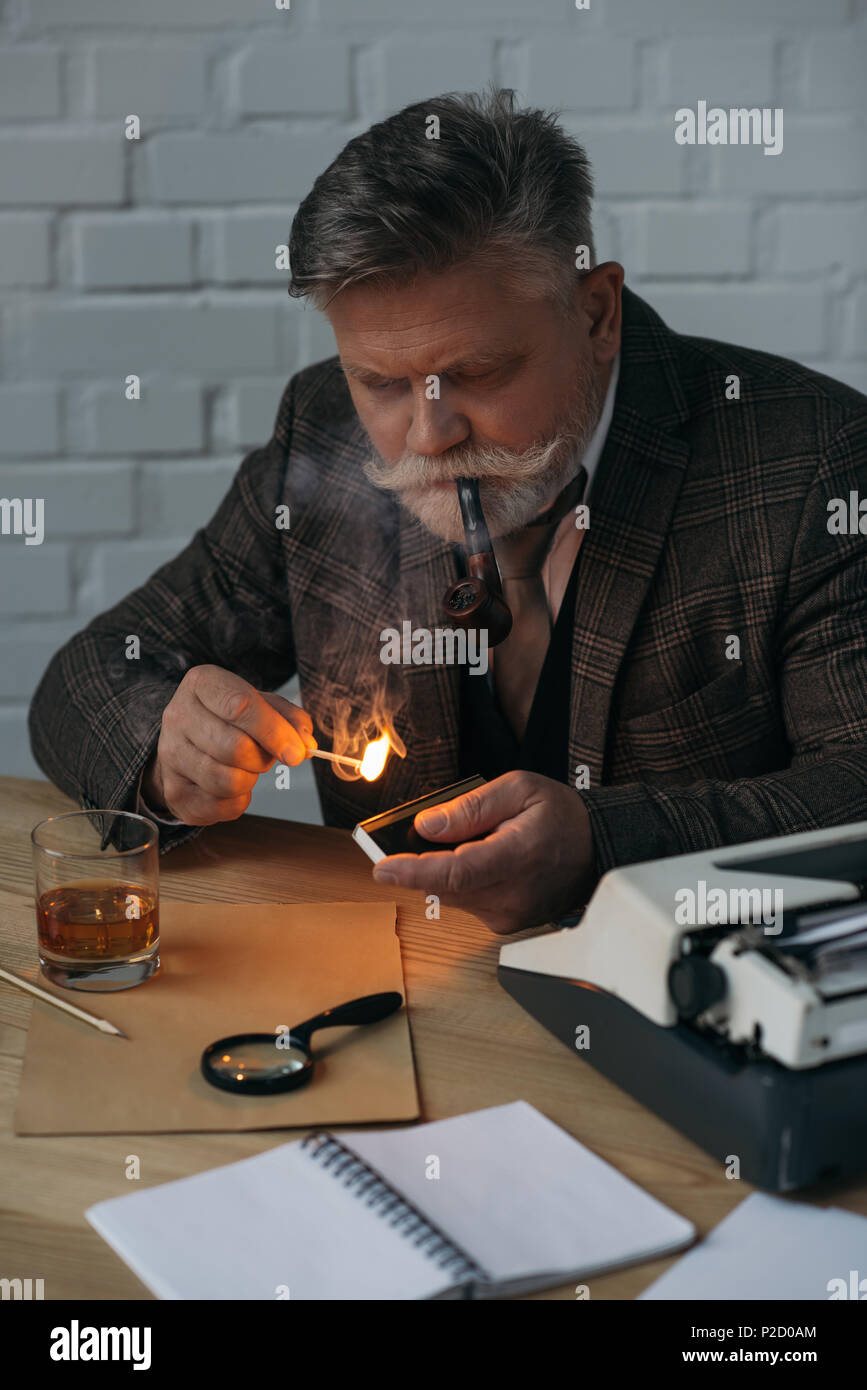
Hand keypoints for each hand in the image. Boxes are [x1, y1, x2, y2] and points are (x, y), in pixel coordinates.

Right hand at [141, 665, 315, 825]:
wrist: (188, 744)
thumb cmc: (230, 720)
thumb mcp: (264, 705)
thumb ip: (290, 719)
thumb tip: (305, 745)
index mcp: (202, 684)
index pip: (240, 706)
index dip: (274, 732)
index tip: (296, 752)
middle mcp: (178, 715)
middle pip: (235, 748)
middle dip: (262, 759)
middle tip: (265, 756)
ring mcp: (170, 754)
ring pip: (227, 780)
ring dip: (249, 779)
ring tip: (245, 767)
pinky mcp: (173, 790)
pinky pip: (219, 806)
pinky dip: (237, 800)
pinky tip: (231, 784)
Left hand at [371, 770, 597, 933]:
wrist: (598, 847)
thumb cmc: (562, 816)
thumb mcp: (519, 789)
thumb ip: (471, 807)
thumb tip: (427, 825)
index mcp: (518, 856)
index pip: (456, 873)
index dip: (414, 871)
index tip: (382, 867)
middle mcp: (514, 894)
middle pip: (445, 886)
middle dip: (417, 864)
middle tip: (403, 840)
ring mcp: (511, 915)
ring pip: (452, 896)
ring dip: (439, 871)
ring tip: (453, 842)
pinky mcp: (507, 923)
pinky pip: (467, 903)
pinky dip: (458, 882)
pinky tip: (470, 860)